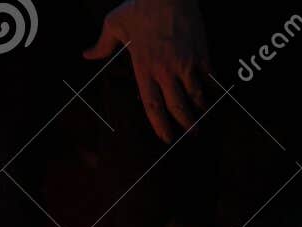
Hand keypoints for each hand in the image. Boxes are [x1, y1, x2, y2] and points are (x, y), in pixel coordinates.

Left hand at [84, 0, 209, 142]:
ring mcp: (186, 62)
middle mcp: (165, 69)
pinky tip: (214, 97)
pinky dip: (213, 89)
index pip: (152, 105)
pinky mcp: (202, 52)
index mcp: (143, 68)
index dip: (160, 125)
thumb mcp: (114, 25)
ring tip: (203, 121)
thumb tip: (86, 55)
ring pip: (196, 94)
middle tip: (191, 136)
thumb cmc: (139, 6)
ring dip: (200, 110)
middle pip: (177, 106)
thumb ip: (102, 45)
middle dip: (185, 124)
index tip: (166, 138)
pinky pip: (210, 76)